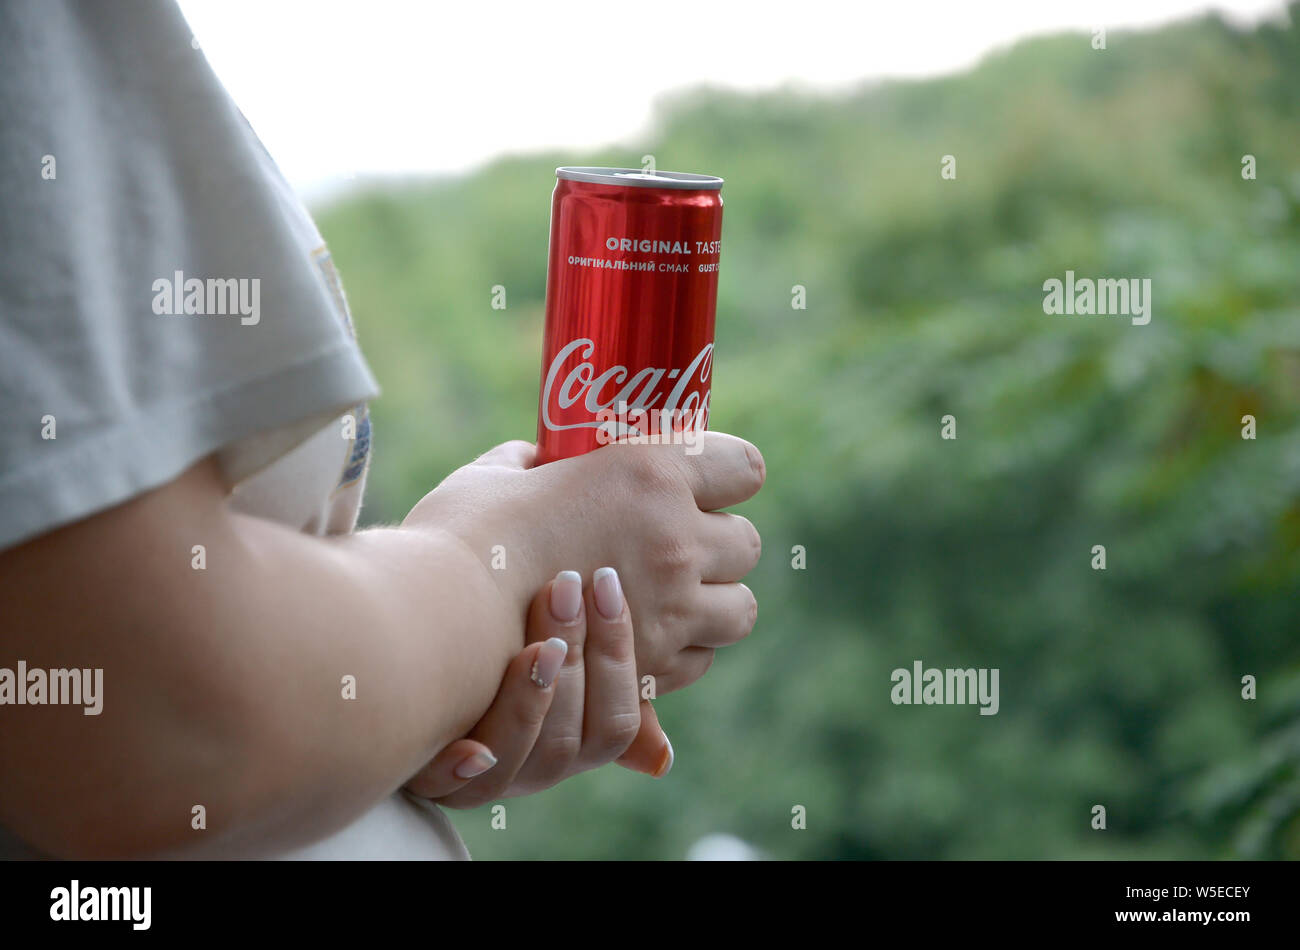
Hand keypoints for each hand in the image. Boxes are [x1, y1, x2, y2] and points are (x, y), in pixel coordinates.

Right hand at [403, 432, 764, 694]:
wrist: (435, 622)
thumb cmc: (460, 535)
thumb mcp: (497, 478)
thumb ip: (535, 464)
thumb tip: (541, 460)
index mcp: (648, 473)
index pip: (743, 467)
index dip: (727, 473)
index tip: (709, 480)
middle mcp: (675, 541)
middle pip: (746, 543)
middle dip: (718, 543)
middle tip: (675, 545)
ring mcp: (670, 610)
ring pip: (740, 610)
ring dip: (713, 603)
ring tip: (670, 600)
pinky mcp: (652, 669)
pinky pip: (699, 661)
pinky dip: (682, 652)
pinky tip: (642, 641)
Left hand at [404, 568, 672, 805]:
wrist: (393, 653)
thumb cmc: (490, 635)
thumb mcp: (552, 650)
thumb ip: (603, 674)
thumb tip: (662, 755)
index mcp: (569, 741)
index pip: (614, 723)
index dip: (617, 658)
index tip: (606, 584)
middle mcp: (529, 768)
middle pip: (571, 739)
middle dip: (576, 659)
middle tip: (565, 585)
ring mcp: (480, 776)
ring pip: (521, 760)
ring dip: (531, 700)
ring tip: (533, 643)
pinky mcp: (425, 774)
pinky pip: (449, 786)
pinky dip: (463, 764)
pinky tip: (470, 744)